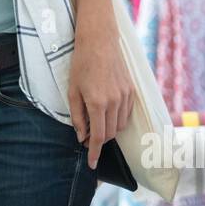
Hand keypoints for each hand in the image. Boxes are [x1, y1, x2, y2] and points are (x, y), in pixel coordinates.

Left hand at [67, 23, 135, 169]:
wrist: (99, 41)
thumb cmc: (81, 64)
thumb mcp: (72, 91)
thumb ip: (77, 116)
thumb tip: (81, 136)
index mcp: (97, 103)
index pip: (98, 137)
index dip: (94, 152)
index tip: (92, 164)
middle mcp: (114, 102)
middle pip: (110, 134)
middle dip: (99, 140)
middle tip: (87, 136)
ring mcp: (125, 96)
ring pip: (120, 126)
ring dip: (108, 130)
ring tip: (96, 122)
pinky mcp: (132, 91)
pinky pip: (127, 114)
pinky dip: (118, 119)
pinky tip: (107, 112)